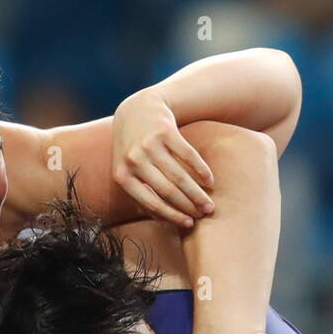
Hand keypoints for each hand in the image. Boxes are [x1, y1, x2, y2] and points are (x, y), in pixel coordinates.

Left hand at [112, 88, 214, 228]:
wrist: (136, 109)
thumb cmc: (133, 147)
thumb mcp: (127, 169)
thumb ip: (140, 191)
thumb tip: (162, 218)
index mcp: (122, 175)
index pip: (150, 202)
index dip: (172, 215)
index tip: (189, 224)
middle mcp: (134, 160)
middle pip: (167, 190)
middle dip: (189, 206)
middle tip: (205, 214)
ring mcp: (149, 145)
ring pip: (179, 176)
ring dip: (197, 193)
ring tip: (209, 203)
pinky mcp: (165, 131)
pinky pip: (188, 155)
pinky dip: (201, 170)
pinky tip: (210, 181)